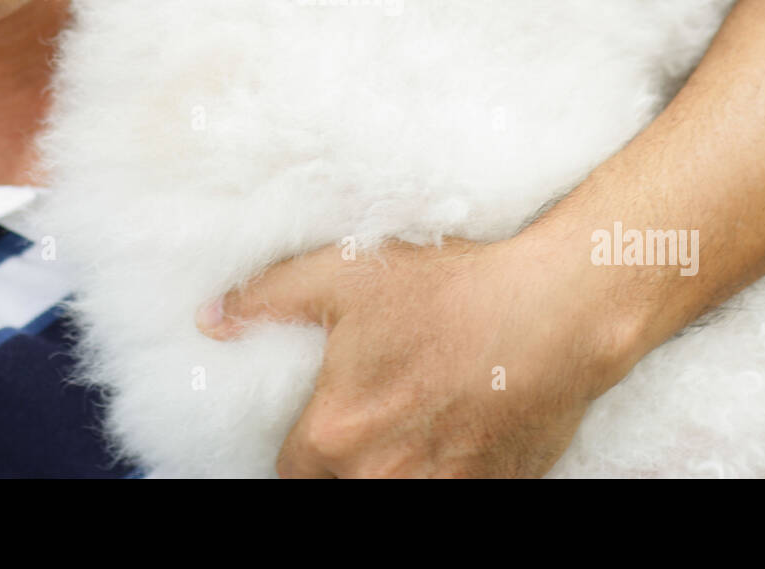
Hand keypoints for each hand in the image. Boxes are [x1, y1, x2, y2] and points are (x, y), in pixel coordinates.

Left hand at [195, 231, 639, 477]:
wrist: (553, 311)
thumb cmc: (449, 289)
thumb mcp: (346, 272)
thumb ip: (268, 297)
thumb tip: (211, 319)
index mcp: (337, 433)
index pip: (291, 470)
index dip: (305, 443)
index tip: (324, 416)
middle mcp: (383, 477)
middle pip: (340, 487)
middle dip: (347, 457)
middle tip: (374, 409)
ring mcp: (442, 491)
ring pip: (393, 493)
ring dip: (394, 466)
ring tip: (415, 418)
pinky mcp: (491, 491)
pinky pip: (450, 492)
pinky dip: (445, 469)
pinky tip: (456, 428)